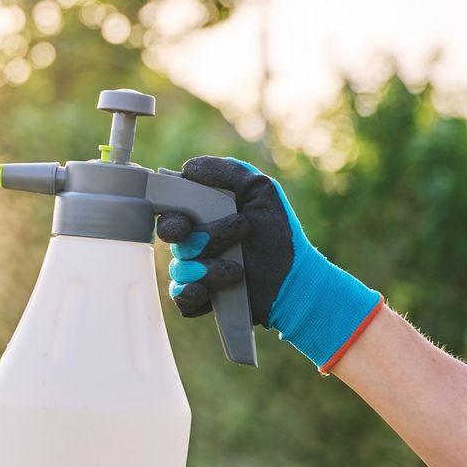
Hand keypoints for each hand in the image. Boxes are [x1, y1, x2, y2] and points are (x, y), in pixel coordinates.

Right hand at [157, 156, 381, 369]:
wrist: (295, 278)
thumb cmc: (279, 233)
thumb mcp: (261, 191)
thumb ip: (228, 171)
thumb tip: (188, 168)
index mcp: (204, 218)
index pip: (170, 214)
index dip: (172, 219)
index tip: (185, 224)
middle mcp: (195, 243)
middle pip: (173, 241)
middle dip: (198, 240)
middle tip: (215, 240)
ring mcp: (195, 272)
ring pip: (180, 269)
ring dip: (209, 268)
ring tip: (237, 270)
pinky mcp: (199, 299)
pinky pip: (180, 298)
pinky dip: (192, 294)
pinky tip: (208, 291)